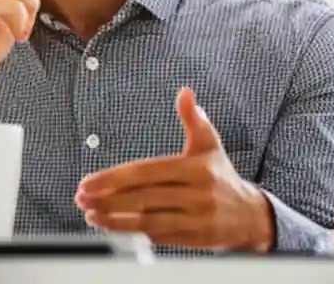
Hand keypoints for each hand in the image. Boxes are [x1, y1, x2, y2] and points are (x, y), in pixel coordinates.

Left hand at [75, 88, 275, 251]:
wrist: (251, 216)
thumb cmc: (221, 176)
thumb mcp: (210, 145)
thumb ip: (194, 120)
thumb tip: (185, 92)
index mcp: (196, 169)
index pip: (147, 172)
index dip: (115, 178)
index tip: (88, 182)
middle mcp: (197, 195)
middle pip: (143, 198)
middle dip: (108, 199)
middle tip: (82, 197)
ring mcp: (197, 219)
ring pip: (148, 220)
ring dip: (115, 219)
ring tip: (91, 213)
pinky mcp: (195, 240)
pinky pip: (158, 235)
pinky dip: (133, 232)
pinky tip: (112, 225)